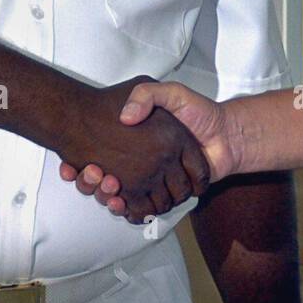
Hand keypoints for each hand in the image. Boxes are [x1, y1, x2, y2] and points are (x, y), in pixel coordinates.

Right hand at [60, 81, 236, 220]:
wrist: (227, 134)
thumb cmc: (199, 112)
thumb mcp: (170, 93)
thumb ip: (148, 95)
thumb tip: (126, 117)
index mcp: (138, 140)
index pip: (98, 152)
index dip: (83, 160)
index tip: (75, 161)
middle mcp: (139, 161)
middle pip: (101, 178)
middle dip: (90, 180)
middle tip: (89, 173)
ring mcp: (148, 180)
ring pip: (114, 195)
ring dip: (103, 194)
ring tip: (103, 183)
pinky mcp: (161, 195)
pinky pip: (136, 209)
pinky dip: (123, 208)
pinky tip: (118, 200)